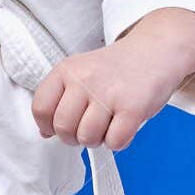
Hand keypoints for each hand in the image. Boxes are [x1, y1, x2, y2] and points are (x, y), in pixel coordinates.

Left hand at [30, 37, 175, 151]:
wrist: (154, 52)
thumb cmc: (114, 69)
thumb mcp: (79, 73)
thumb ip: (59, 100)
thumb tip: (45, 132)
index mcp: (66, 70)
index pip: (40, 108)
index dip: (48, 125)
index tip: (60, 126)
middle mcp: (84, 79)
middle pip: (63, 128)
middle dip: (74, 137)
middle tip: (88, 127)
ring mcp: (108, 93)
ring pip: (87, 138)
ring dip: (97, 140)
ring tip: (107, 124)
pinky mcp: (132, 107)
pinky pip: (114, 142)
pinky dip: (118, 141)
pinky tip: (123, 125)